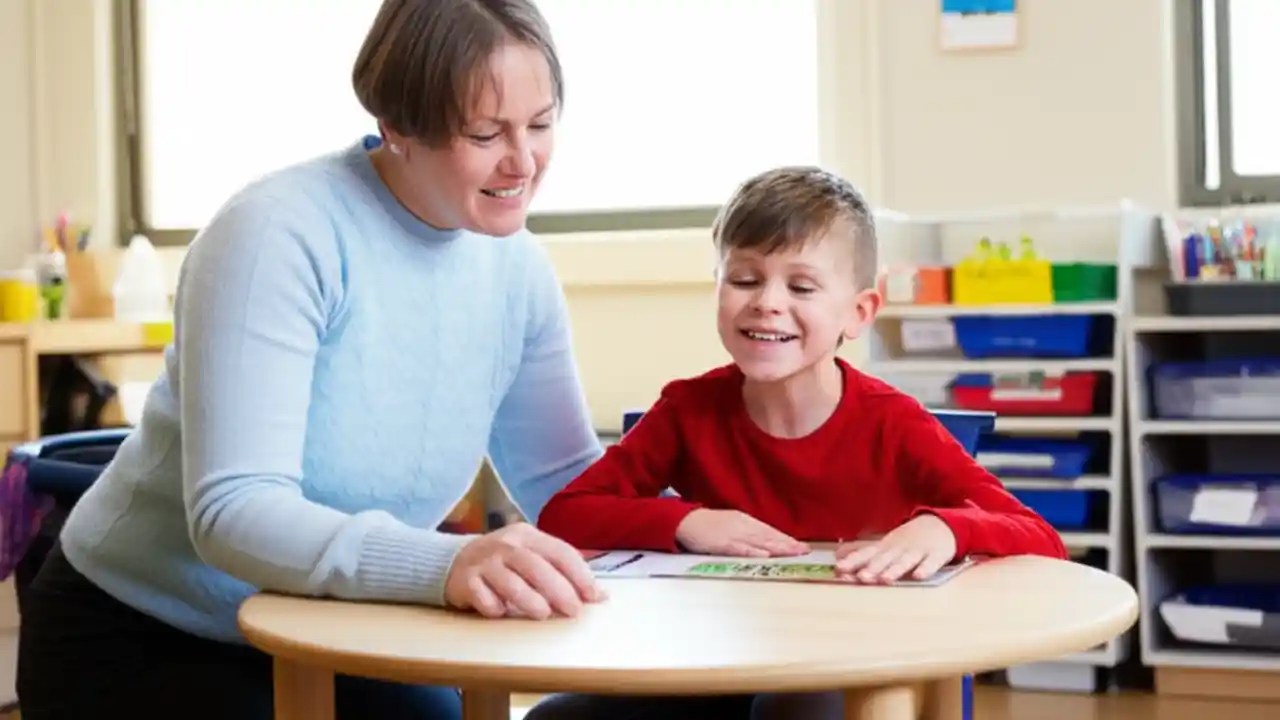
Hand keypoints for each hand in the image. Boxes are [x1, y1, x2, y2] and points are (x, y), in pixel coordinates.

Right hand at [444, 522, 605, 619]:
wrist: (454, 560)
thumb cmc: (505, 562)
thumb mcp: (532, 555)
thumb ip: (562, 571)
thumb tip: (600, 595)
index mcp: (528, 535)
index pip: (560, 552)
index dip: (580, 575)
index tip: (594, 597)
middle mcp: (506, 545)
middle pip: (537, 567)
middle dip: (559, 591)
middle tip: (573, 612)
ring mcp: (484, 562)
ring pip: (511, 582)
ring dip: (530, 600)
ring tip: (543, 614)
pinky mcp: (465, 580)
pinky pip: (483, 597)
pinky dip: (494, 607)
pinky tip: (501, 612)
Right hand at [675, 509, 809, 556]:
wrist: (686, 521)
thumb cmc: (708, 525)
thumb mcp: (731, 524)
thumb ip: (747, 533)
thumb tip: (765, 543)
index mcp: (746, 522)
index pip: (770, 532)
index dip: (787, 540)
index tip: (802, 547)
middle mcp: (743, 526)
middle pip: (769, 537)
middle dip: (788, 544)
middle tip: (805, 551)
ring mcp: (734, 534)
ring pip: (759, 542)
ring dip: (777, 548)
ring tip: (793, 553)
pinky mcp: (722, 543)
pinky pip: (740, 548)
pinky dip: (753, 552)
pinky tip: (765, 556)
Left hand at [834, 514, 956, 583]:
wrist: (941, 525)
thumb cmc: (908, 539)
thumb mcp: (884, 544)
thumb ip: (862, 552)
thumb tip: (836, 554)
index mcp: (885, 547)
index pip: (867, 554)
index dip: (853, 561)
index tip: (839, 568)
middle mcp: (899, 549)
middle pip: (884, 559)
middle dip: (873, 568)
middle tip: (861, 577)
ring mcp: (917, 551)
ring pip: (905, 561)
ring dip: (895, 570)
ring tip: (884, 579)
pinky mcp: (936, 555)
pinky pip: (931, 563)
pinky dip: (925, 569)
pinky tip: (919, 576)